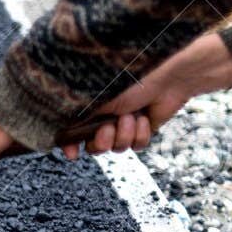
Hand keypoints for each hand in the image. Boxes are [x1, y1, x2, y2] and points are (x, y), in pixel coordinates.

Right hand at [68, 31, 231, 157]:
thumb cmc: (131, 78)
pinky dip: (141, 134)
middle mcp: (104, 117)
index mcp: (88, 107)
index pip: (70, 133)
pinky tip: (144, 118)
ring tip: (132, 116)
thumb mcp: (96, 97)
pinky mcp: (143, 130)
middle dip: (102, 140)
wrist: (168, 78)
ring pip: (116, 148)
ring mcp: (124, 125)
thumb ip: (76, 117)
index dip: (70, 146)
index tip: (72, 153)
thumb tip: (63, 139)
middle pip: (94, 147)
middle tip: (109, 127)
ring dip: (124, 134)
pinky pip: (136, 146)